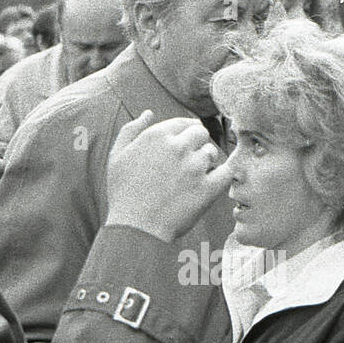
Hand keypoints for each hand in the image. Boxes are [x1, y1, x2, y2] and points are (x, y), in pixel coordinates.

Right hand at [105, 109, 232, 241]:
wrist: (136, 229)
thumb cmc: (124, 194)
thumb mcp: (117, 156)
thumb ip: (131, 130)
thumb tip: (149, 113)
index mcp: (157, 135)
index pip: (186, 123)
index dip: (188, 133)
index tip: (186, 146)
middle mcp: (178, 147)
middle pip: (202, 134)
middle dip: (198, 145)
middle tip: (190, 162)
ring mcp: (194, 167)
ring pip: (212, 153)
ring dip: (207, 162)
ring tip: (195, 178)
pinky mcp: (208, 188)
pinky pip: (226, 173)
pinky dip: (221, 177)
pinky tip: (211, 185)